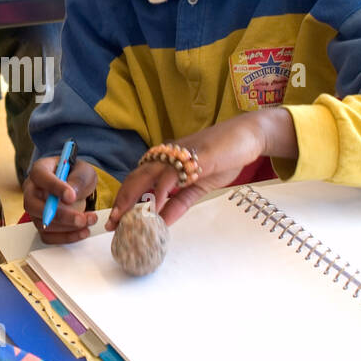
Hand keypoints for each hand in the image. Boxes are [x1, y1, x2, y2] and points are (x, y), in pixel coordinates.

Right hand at [23, 157, 98, 243]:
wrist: (78, 189)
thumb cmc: (77, 176)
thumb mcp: (84, 171)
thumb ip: (78, 179)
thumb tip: (71, 193)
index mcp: (40, 170)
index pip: (39, 176)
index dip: (54, 187)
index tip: (71, 196)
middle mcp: (31, 190)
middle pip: (33, 205)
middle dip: (59, 215)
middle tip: (81, 218)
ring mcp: (34, 209)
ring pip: (42, 224)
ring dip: (68, 227)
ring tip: (89, 221)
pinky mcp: (41, 224)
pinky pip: (48, 236)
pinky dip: (66, 237)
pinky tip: (82, 232)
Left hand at [106, 109, 295, 230]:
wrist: (248, 137)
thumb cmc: (224, 158)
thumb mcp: (197, 187)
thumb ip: (179, 203)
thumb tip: (162, 222)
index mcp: (165, 161)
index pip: (138, 181)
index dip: (124, 200)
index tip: (115, 220)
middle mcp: (166, 155)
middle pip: (135, 178)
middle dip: (121, 202)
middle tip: (112, 223)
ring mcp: (178, 155)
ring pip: (147, 176)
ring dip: (134, 198)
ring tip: (125, 219)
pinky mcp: (193, 157)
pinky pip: (172, 176)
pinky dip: (161, 193)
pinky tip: (155, 208)